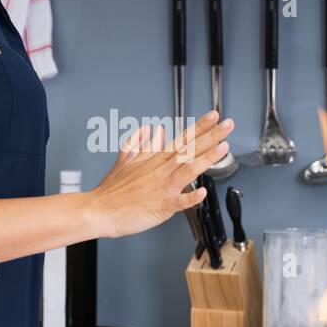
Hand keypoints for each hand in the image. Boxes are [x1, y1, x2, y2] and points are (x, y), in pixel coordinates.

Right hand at [89, 110, 233, 238]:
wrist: (98, 210)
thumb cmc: (111, 191)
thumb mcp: (124, 160)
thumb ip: (140, 144)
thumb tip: (152, 130)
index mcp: (155, 160)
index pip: (182, 139)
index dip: (200, 126)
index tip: (214, 116)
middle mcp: (161, 170)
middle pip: (190, 149)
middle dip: (211, 135)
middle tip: (228, 124)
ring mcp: (162, 187)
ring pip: (188, 169)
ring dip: (207, 158)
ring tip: (223, 147)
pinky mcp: (160, 206)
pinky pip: (179, 202)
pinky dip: (190, 197)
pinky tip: (202, 191)